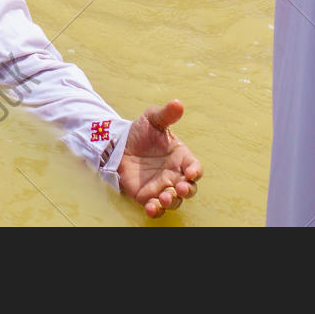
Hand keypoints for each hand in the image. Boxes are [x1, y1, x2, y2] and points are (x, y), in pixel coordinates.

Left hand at [117, 99, 202, 217]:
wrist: (118, 144)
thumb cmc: (141, 132)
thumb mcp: (152, 119)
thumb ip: (166, 114)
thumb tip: (178, 103)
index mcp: (181, 158)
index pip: (195, 168)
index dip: (195, 172)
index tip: (191, 173)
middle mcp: (175, 175)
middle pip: (189, 188)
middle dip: (186, 191)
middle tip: (179, 188)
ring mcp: (162, 187)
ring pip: (174, 201)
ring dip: (171, 202)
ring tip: (163, 199)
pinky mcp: (147, 196)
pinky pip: (156, 208)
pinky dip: (156, 210)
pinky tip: (151, 208)